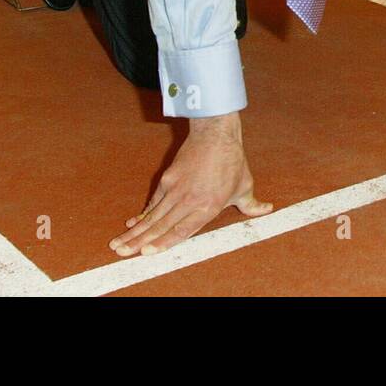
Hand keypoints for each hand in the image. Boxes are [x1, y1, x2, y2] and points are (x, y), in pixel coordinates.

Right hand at [110, 112, 272, 256]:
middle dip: (139, 241)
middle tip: (120, 252)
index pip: (182, 230)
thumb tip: (267, 210)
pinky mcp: (168, 178)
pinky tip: (133, 223)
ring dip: (134, 230)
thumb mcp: (245, 185)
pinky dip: (143, 213)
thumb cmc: (233, 161)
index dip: (163, 242)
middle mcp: (189, 200)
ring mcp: (176, 188)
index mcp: (208, 206)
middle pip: (160, 225)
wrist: (216, 133)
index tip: (146, 253)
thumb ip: (252, 204)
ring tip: (118, 242)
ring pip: (152, 215)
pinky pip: (154, 201)